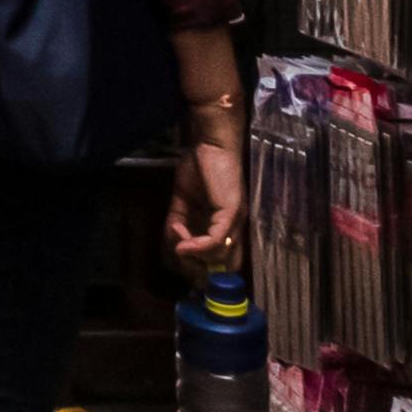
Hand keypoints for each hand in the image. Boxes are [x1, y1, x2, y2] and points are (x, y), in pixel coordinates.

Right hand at [166, 118, 249, 273]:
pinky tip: (182, 243)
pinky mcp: (231, 214)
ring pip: (220, 255)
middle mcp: (236, 228)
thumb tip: (175, 245)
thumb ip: (178, 223)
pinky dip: (197, 246)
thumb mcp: (182, 201)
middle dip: (200, 268)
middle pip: (226, 265)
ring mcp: (236, 222)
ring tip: (177, 243)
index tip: (184, 264)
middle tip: (180, 258)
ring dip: (194, 255)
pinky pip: (215, 240)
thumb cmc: (198, 166)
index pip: (224, 260)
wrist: (209, 143)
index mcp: (226, 226)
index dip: (204, 267)